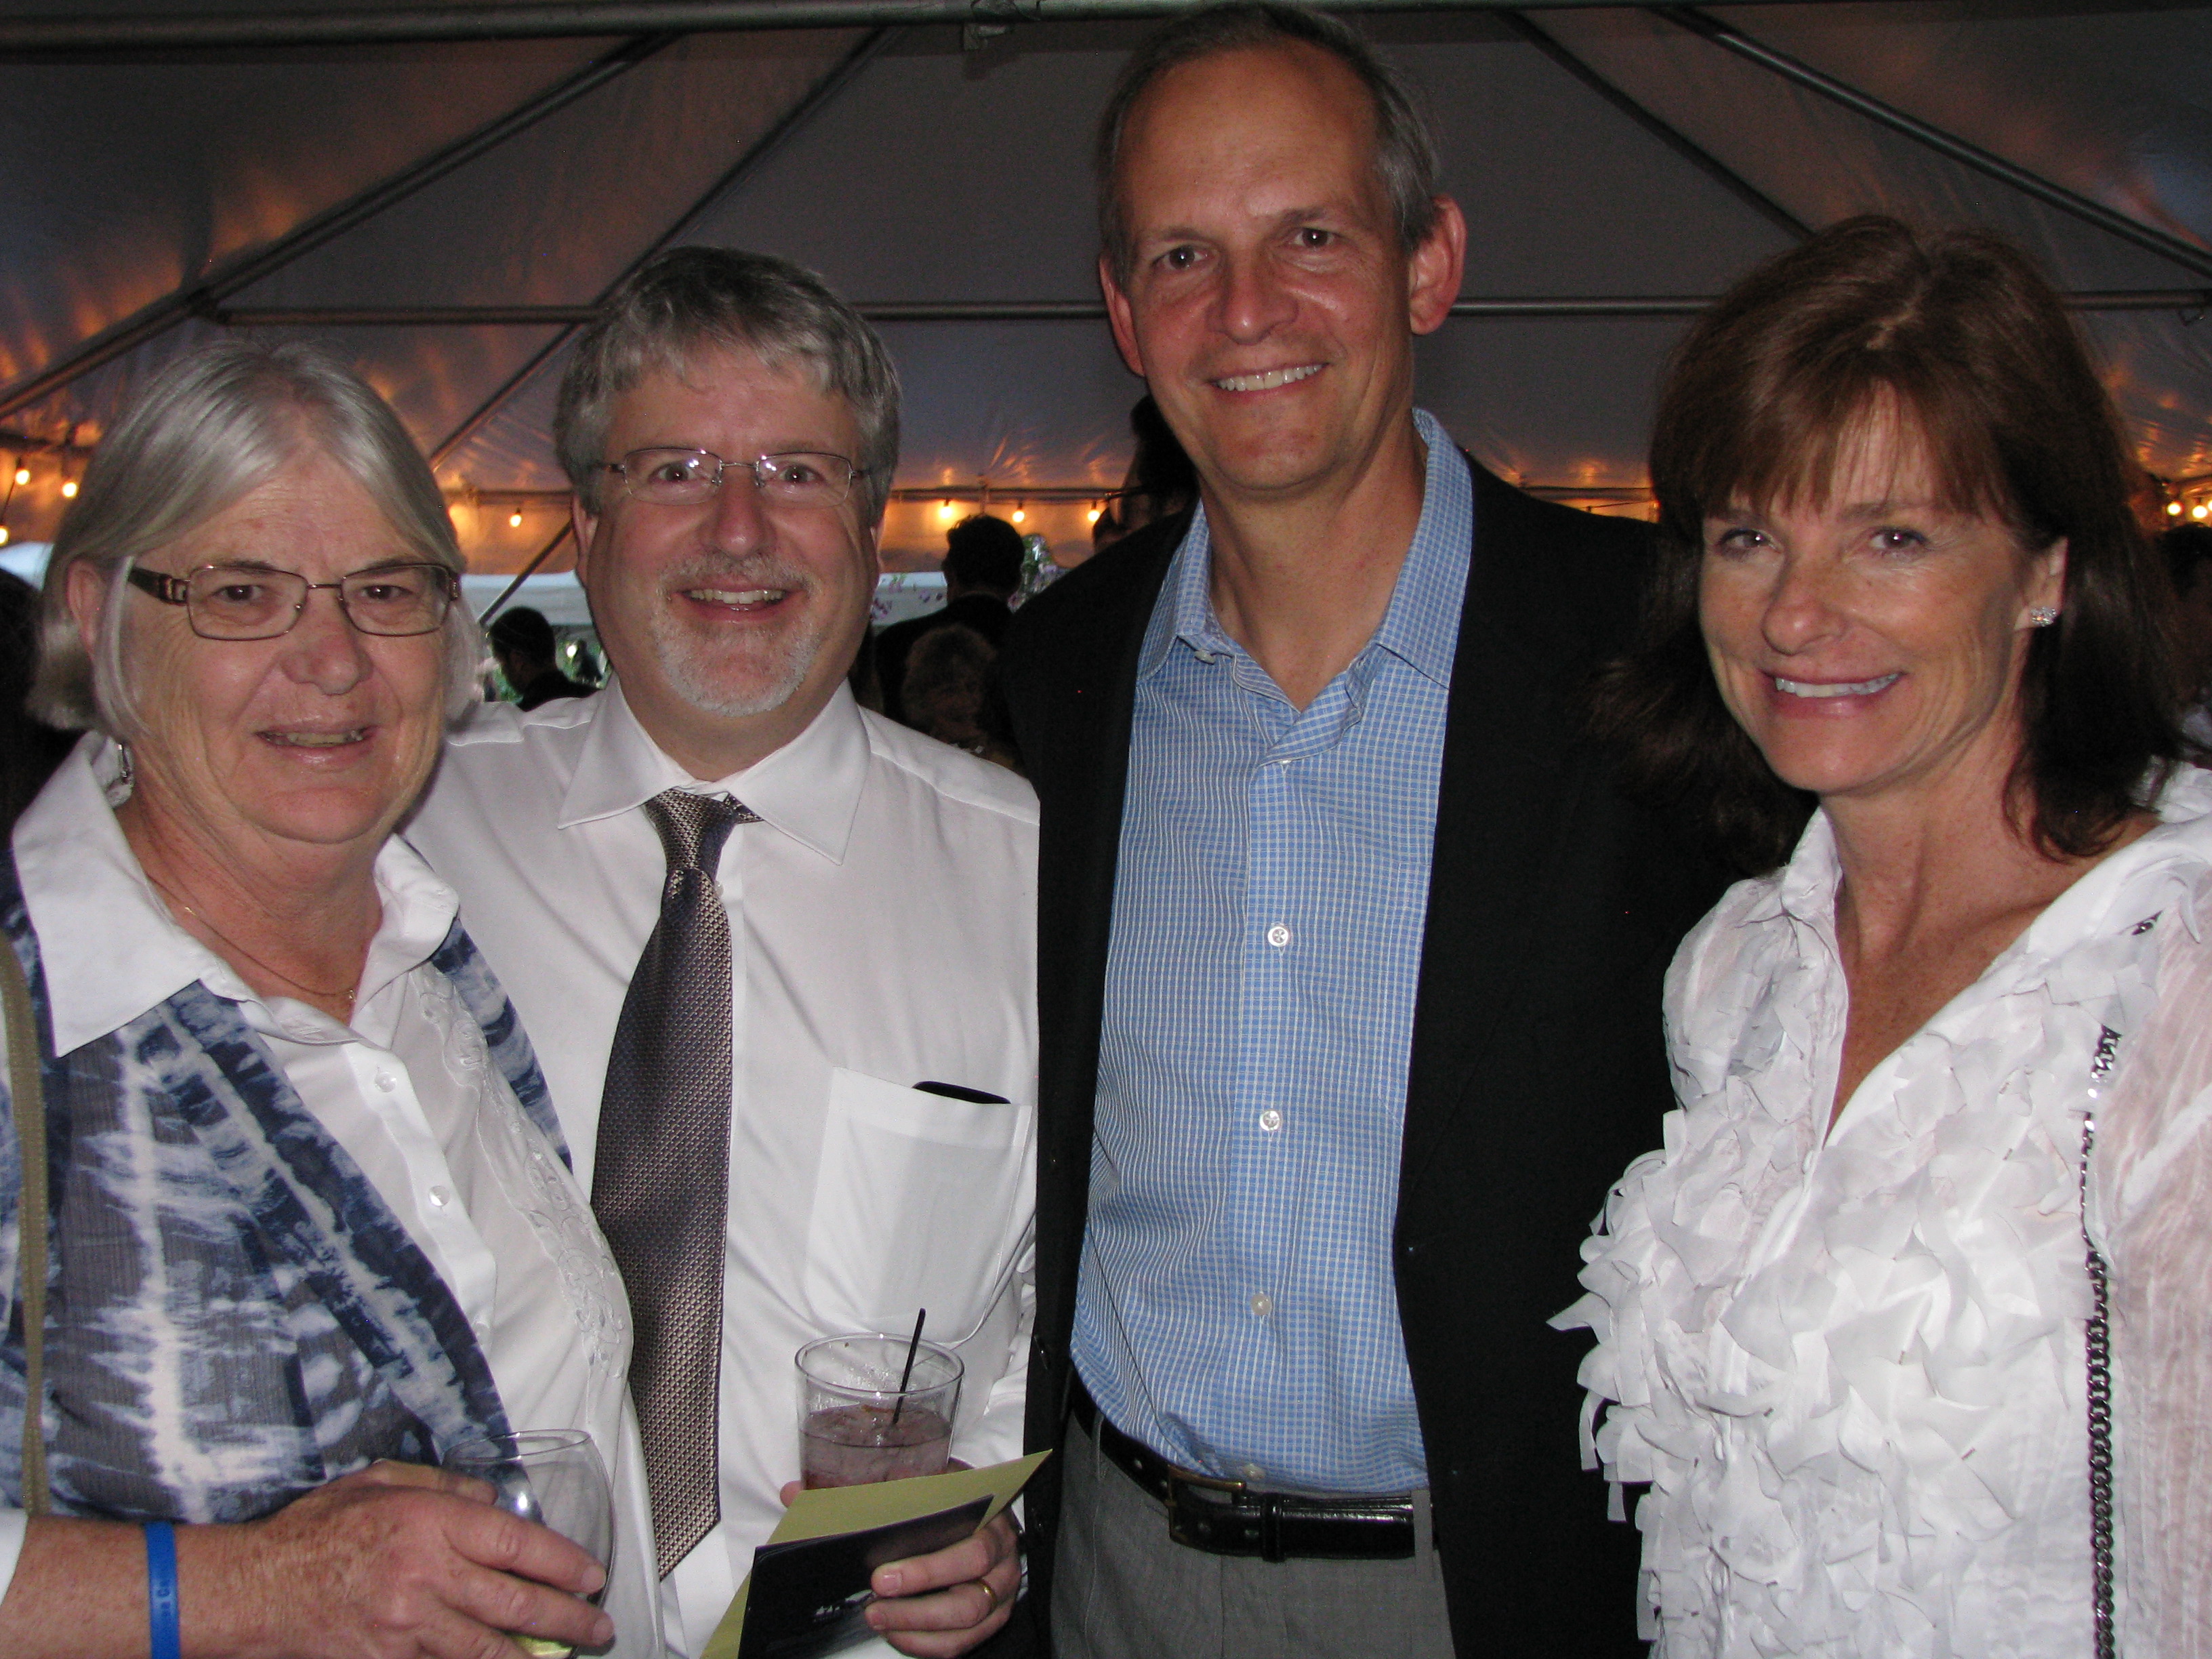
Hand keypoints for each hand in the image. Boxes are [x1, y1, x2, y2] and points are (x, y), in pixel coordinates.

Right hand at [193, 1460, 613, 1658]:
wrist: (257, 1587)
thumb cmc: (316, 1531)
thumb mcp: (381, 1481)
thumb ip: (445, 1485)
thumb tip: (495, 1498)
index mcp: (430, 1523)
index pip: (517, 1545)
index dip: (562, 1563)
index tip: (591, 1576)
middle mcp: (426, 1575)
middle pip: (514, 1602)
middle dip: (566, 1618)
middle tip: (597, 1626)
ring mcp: (407, 1625)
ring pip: (487, 1647)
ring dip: (532, 1656)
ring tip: (565, 1657)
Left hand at [774, 1473, 1017, 1657]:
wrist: (980, 1508)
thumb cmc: (943, 1497)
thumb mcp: (917, 1482)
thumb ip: (864, 1488)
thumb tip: (795, 1492)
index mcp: (990, 1519)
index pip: (970, 1548)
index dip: (927, 1568)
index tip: (881, 1574)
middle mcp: (1003, 1559)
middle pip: (968, 1596)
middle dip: (916, 1604)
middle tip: (873, 1598)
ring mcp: (1001, 1593)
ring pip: (965, 1624)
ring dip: (916, 1626)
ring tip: (875, 1618)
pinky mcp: (992, 1619)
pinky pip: (959, 1644)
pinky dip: (924, 1643)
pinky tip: (894, 1633)